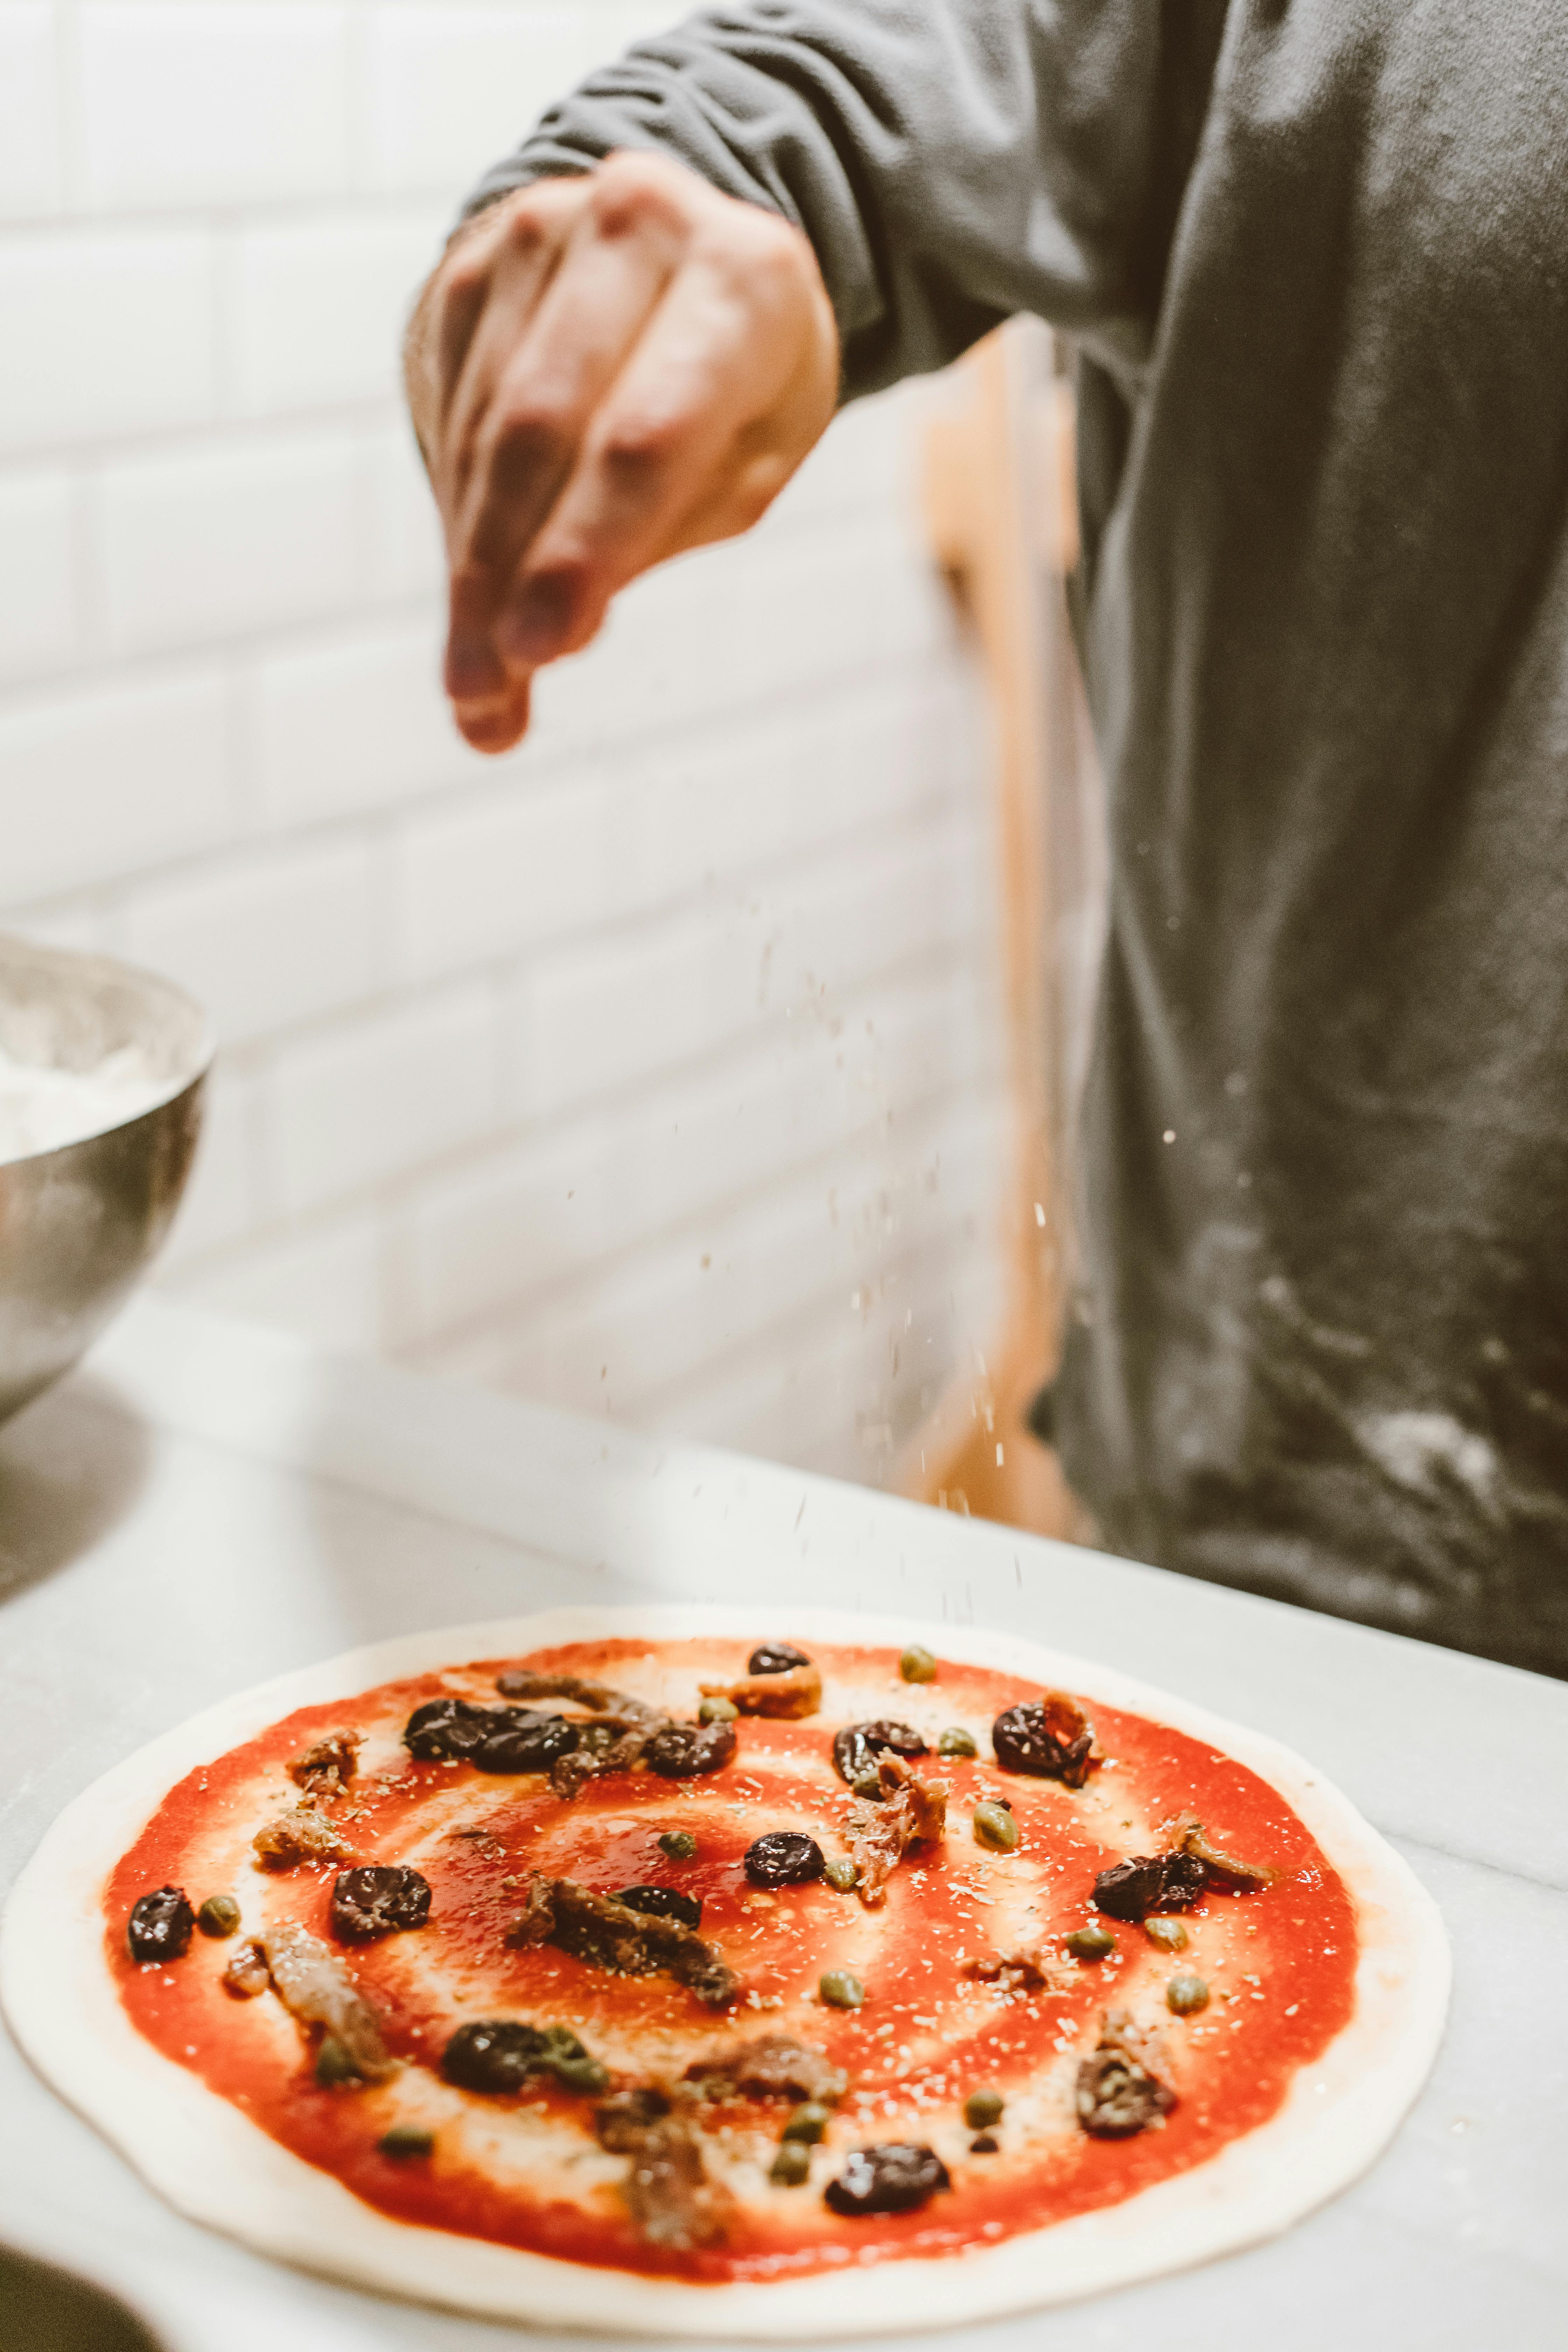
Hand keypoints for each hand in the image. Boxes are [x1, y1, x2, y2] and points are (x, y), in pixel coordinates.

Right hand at [405, 152, 840, 752]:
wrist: (676, 249)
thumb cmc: (736, 378)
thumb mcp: (752, 453)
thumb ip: (662, 531)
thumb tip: (545, 642)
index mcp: (744, 278)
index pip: (644, 438)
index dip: (583, 550)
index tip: (539, 651)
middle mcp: (635, 227)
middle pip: (540, 431)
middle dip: (505, 574)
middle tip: (485, 690)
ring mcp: (539, 232)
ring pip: (482, 434)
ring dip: (470, 571)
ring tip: (476, 686)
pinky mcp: (471, 265)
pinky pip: (451, 417)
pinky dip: (459, 524)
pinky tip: (470, 605)